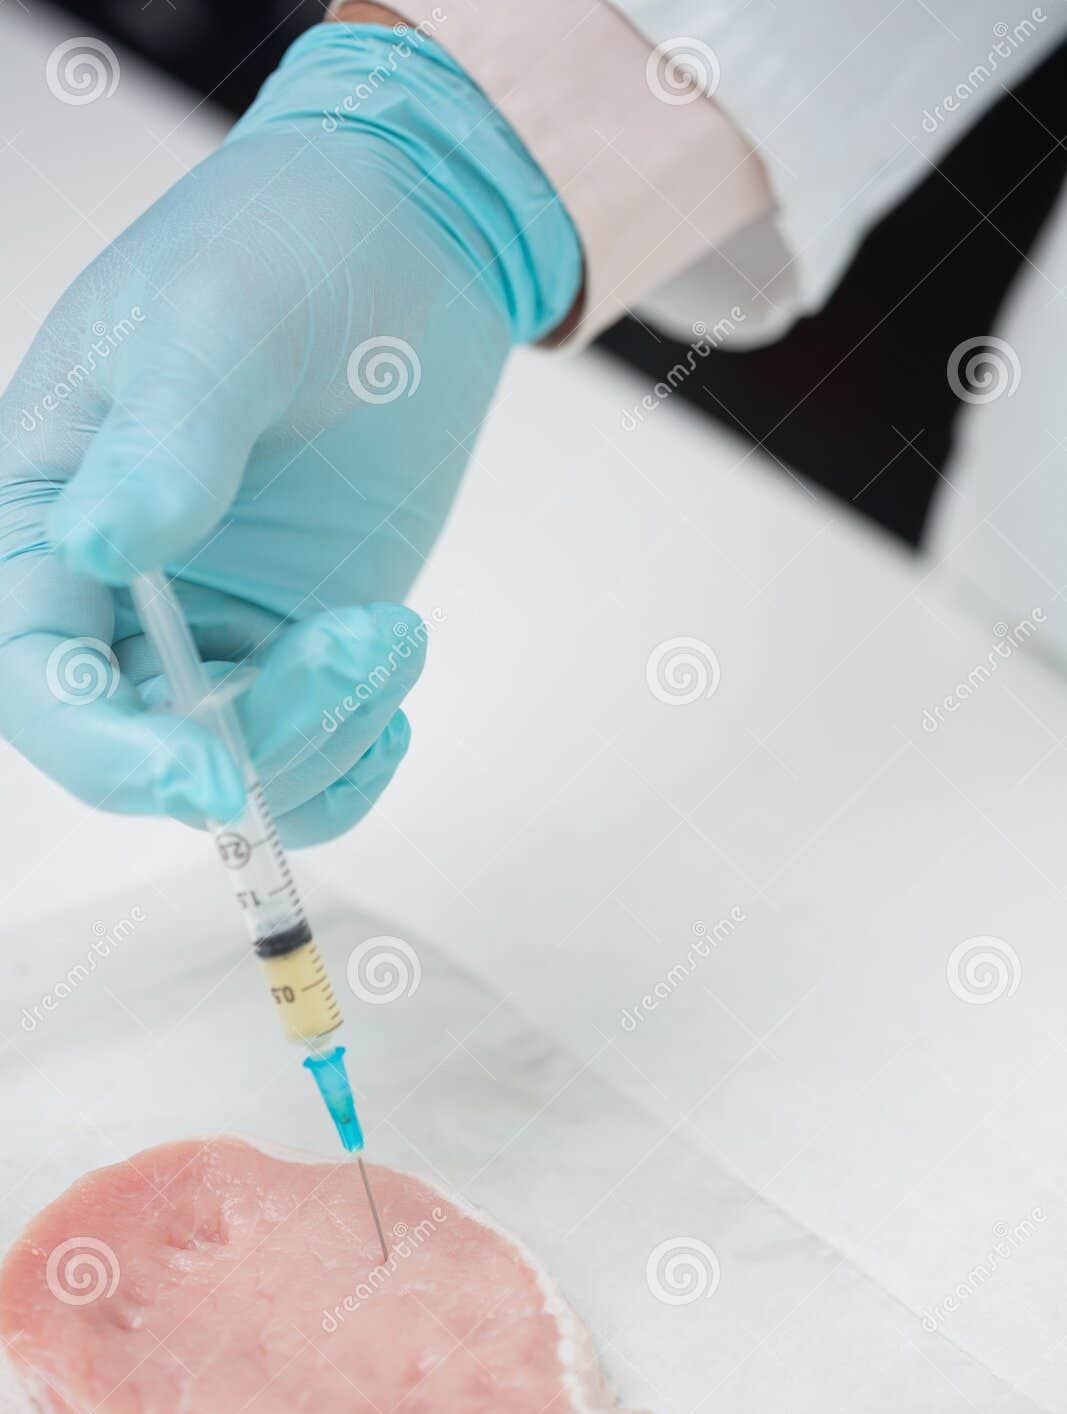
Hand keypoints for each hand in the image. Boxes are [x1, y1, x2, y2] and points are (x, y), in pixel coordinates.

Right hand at [0, 22, 580, 844]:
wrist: (401, 235)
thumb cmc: (278, 249)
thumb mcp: (214, 327)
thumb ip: (162, 443)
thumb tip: (94, 546)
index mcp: (44, 516)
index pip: (36, 678)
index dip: (107, 752)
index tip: (210, 780)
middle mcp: (114, 593)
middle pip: (144, 745)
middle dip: (259, 741)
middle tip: (361, 650)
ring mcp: (211, 624)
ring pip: (241, 763)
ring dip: (325, 733)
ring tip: (393, 632)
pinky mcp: (297, 635)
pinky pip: (304, 753)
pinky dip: (350, 756)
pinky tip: (390, 687)